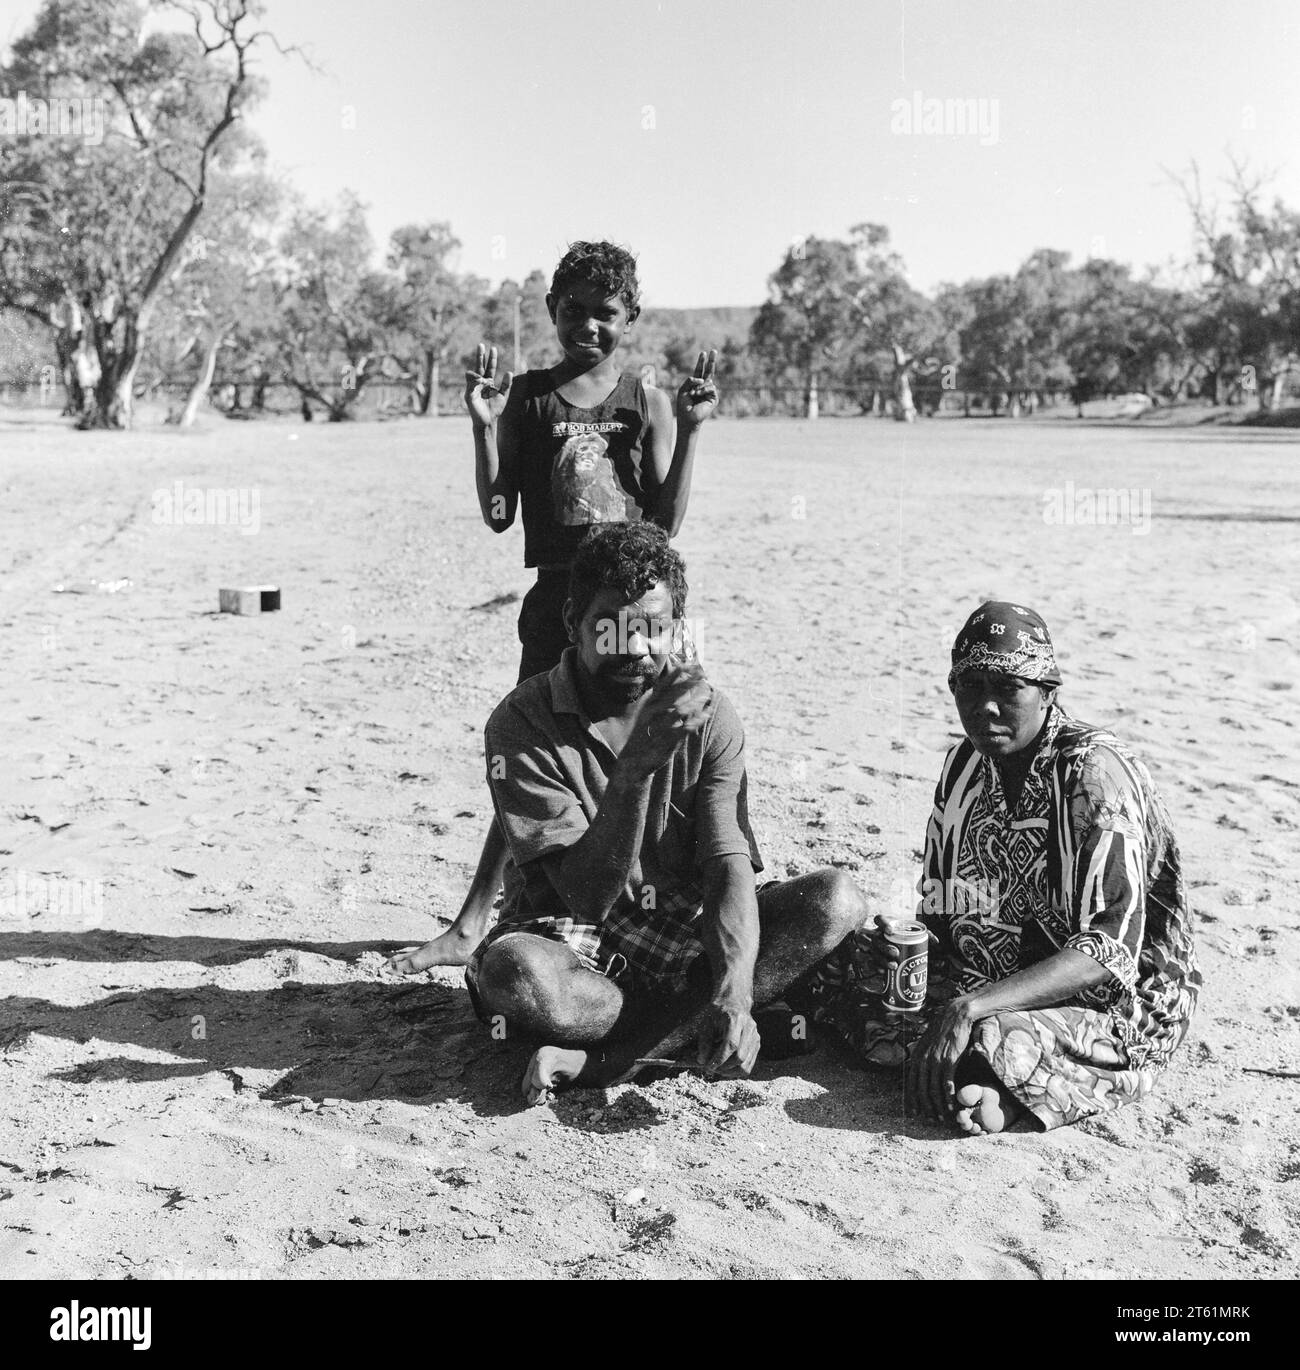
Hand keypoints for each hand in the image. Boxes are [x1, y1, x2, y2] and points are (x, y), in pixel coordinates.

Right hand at [464, 343, 512, 427]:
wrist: (487, 421)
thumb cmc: (494, 409)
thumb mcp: (503, 395)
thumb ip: (506, 385)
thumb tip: (509, 372)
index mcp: (487, 382)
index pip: (489, 367)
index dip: (491, 358)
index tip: (493, 348)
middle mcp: (479, 383)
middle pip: (479, 366)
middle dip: (480, 356)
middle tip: (481, 345)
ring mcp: (473, 388)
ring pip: (472, 374)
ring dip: (478, 374)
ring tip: (484, 381)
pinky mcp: (469, 395)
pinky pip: (470, 385)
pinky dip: (475, 382)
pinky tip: (481, 382)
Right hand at [618, 661, 713, 779]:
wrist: (632, 760)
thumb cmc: (643, 733)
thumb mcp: (648, 712)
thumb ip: (661, 698)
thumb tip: (675, 683)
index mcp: (648, 704)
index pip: (663, 684)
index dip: (677, 673)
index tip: (690, 664)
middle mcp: (652, 713)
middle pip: (673, 693)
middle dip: (689, 682)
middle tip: (703, 673)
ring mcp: (658, 726)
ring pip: (680, 710)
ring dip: (695, 701)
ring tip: (707, 694)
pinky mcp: (666, 740)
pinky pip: (684, 728)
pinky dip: (697, 720)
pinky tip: (706, 713)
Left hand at [675, 350, 718, 427]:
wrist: (688, 418)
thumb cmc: (683, 406)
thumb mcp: (683, 390)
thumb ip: (690, 380)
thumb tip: (702, 379)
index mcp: (695, 385)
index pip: (699, 371)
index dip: (701, 362)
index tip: (703, 353)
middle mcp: (703, 387)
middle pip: (709, 372)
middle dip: (711, 361)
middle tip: (713, 350)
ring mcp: (709, 392)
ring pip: (708, 380)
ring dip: (699, 387)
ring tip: (693, 394)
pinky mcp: (713, 398)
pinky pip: (710, 387)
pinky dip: (703, 390)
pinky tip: (698, 395)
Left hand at [695, 998, 759, 1077]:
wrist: (733, 1003)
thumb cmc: (717, 1014)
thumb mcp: (707, 1023)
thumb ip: (704, 1042)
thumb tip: (702, 1061)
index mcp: (736, 1020)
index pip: (731, 1044)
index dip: (719, 1059)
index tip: (708, 1066)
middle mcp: (749, 1028)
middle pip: (740, 1057)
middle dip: (724, 1067)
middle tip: (711, 1068)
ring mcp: (755, 1037)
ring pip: (745, 1065)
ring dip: (730, 1072)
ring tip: (718, 1069)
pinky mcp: (757, 1044)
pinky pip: (749, 1065)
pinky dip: (736, 1071)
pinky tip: (726, 1068)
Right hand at [867, 915, 937, 973]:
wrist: (897, 944)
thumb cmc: (905, 935)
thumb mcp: (914, 932)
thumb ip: (925, 934)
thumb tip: (936, 941)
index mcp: (886, 924)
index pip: (879, 919)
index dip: (882, 924)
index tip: (890, 931)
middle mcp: (877, 934)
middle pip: (876, 939)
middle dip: (884, 947)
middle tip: (896, 953)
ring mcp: (873, 946)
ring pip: (872, 951)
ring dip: (881, 959)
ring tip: (894, 966)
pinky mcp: (872, 957)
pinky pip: (869, 962)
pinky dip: (875, 967)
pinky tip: (883, 972)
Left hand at [904, 997, 974, 1122]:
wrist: (956, 1015)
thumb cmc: (944, 1029)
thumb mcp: (928, 1042)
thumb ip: (924, 1055)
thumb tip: (920, 1067)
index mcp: (917, 1055)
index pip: (910, 1082)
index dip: (911, 1098)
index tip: (913, 1112)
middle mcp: (923, 1059)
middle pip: (920, 1089)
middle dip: (924, 1106)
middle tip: (930, 1119)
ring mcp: (935, 1059)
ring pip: (933, 1089)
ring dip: (937, 1106)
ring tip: (941, 1117)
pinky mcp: (949, 1060)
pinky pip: (947, 1083)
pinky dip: (949, 1097)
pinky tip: (953, 1106)